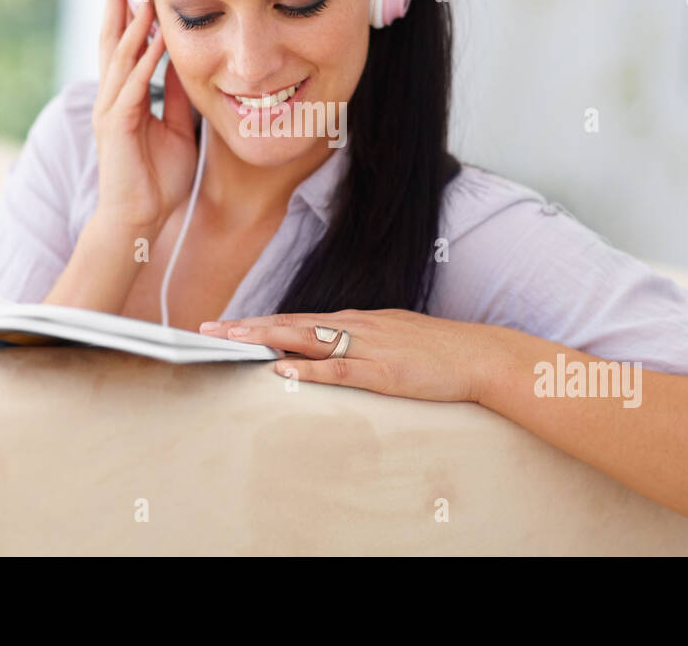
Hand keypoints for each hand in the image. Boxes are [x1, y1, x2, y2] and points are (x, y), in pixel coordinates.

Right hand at [91, 0, 197, 235]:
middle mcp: (111, 97)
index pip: (122, 44)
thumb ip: (178, 96)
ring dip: (131, 22)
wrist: (139, 219)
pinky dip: (143, 59)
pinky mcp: (115, 127)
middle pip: (110, 39)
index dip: (127, 12)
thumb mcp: (178, 127)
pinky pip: (132, 85)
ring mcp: (110, 110)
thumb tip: (189, 63)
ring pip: (119, 56)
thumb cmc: (157, 178)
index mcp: (123, 95)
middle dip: (114, 2)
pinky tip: (156, 36)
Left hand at [199, 309, 502, 402]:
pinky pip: (338, 370)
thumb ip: (358, 339)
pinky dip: (307, 370)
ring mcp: (368, 346)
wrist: (478, 354)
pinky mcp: (383, 370)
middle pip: (290, 323)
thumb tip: (326, 348)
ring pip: (306, 339)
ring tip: (231, 340)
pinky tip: (283, 370)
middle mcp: (355, 325)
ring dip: (266, 338)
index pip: (296, 318)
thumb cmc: (436, 349)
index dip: (259, 322)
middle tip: (209, 329)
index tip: (226, 324)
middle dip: (248, 326)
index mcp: (355, 319)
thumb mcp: (391, 335)